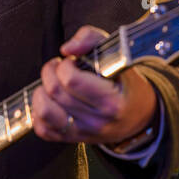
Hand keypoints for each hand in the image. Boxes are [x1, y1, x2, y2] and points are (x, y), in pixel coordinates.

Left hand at [31, 25, 158, 146]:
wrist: (138, 115)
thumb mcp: (117, 53)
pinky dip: (39, 112)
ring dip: (41, 91)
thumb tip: (66, 48)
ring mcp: (83, 132)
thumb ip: (91, 38)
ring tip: (51, 84)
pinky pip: (42, 129)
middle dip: (50, 72)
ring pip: (44, 111)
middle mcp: (97, 121)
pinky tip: (50, 100)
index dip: (65, 65)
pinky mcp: (71, 139)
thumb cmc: (124, 81)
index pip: (71, 80)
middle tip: (58, 67)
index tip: (71, 62)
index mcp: (111, 101)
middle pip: (55, 92)